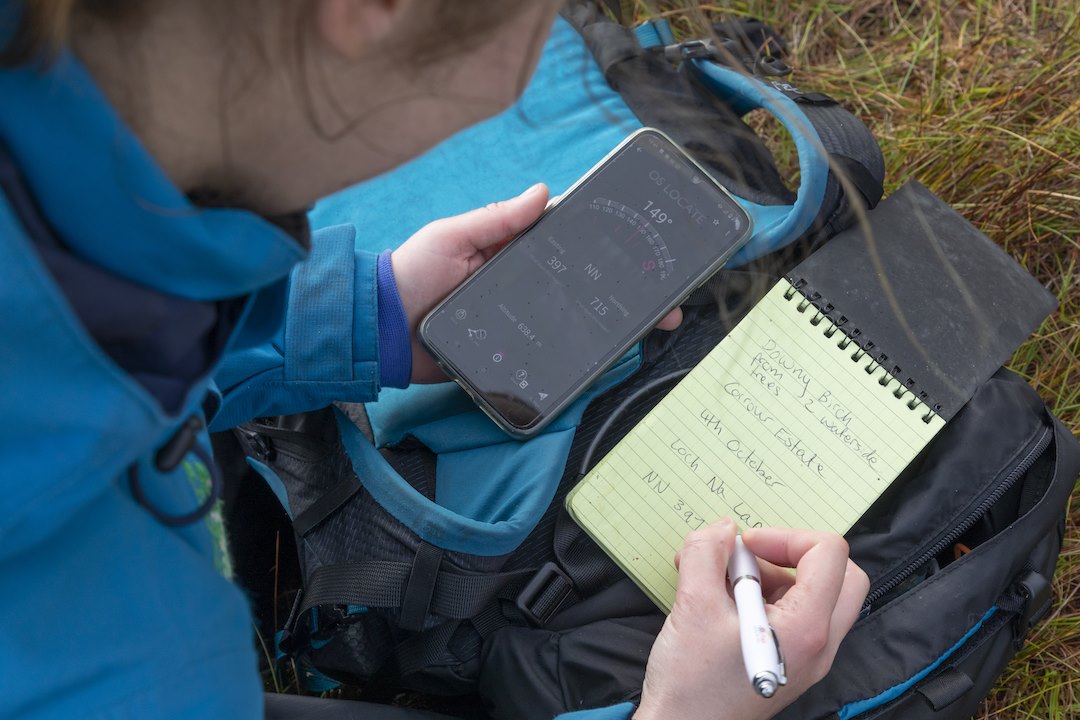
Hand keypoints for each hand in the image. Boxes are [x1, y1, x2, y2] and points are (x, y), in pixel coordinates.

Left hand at [391, 184, 683, 383]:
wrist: (380, 331)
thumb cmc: (412, 273)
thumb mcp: (453, 236)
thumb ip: (495, 219)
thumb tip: (544, 191)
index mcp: (513, 251)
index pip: (569, 244)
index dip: (607, 244)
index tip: (645, 246)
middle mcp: (524, 286)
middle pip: (585, 287)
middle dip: (628, 292)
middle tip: (667, 299)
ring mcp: (521, 322)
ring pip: (576, 322)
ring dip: (615, 325)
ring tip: (652, 326)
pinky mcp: (512, 356)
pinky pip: (551, 355)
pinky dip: (582, 357)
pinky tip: (613, 356)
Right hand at [634, 519, 868, 719]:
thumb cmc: (691, 683)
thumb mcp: (692, 604)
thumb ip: (706, 553)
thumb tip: (723, 529)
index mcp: (806, 628)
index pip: (828, 554)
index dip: (784, 537)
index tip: (744, 548)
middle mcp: (818, 644)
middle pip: (839, 574)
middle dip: (791, 553)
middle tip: (749, 558)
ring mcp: (808, 657)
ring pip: (815, 593)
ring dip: (771, 574)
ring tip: (718, 580)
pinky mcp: (790, 663)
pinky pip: (795, 616)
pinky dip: (764, 597)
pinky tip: (720, 602)